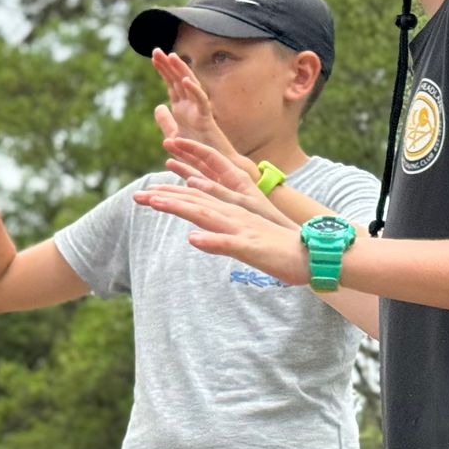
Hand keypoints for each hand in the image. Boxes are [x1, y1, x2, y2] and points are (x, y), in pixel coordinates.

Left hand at [133, 181, 309, 285]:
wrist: (312, 255)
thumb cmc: (276, 248)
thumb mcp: (241, 240)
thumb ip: (218, 235)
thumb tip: (194, 235)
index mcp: (230, 213)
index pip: (194, 201)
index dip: (169, 196)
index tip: (144, 193)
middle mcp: (233, 216)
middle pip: (193, 203)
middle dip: (165, 198)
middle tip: (136, 196)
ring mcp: (241, 229)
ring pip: (206, 216)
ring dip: (181, 208)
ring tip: (156, 203)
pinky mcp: (252, 246)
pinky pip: (230, 244)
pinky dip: (212, 241)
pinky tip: (193, 239)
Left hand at [149, 50, 246, 169]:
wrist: (212, 167)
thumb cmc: (196, 151)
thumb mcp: (175, 135)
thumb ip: (166, 121)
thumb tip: (158, 106)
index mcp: (182, 108)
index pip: (171, 84)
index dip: (163, 70)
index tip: (154, 56)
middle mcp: (190, 106)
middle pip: (178, 81)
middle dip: (168, 66)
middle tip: (156, 50)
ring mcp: (199, 111)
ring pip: (190, 87)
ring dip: (181, 71)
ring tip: (171, 56)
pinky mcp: (207, 120)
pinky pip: (202, 102)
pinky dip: (194, 91)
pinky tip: (185, 80)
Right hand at [161, 134, 294, 229]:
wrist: (286, 240)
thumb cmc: (269, 221)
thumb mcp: (243, 204)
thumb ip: (217, 192)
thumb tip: (191, 180)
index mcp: (236, 177)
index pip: (211, 156)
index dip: (192, 147)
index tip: (176, 140)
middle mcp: (231, 182)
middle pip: (204, 164)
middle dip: (185, 155)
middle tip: (167, 144)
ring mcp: (229, 194)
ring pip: (202, 179)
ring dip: (184, 172)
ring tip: (167, 163)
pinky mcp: (227, 207)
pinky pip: (204, 193)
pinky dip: (190, 188)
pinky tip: (182, 186)